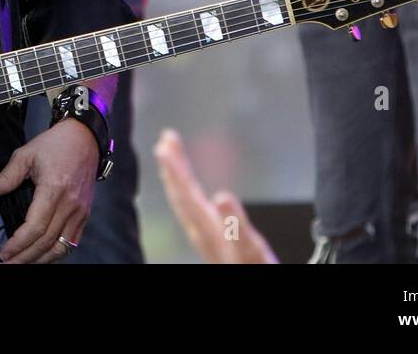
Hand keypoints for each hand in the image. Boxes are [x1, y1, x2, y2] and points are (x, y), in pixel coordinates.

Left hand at [0, 119, 97, 262]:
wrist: (84, 138)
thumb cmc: (55, 144)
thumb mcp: (26, 154)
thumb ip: (7, 176)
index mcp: (53, 189)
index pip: (35, 227)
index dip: (18, 244)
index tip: (4, 252)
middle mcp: (69, 204)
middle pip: (47, 242)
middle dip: (26, 257)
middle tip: (9, 264)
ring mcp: (80, 212)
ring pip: (61, 247)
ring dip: (41, 260)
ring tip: (24, 264)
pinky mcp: (85, 214)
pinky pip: (72, 242)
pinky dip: (57, 253)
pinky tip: (44, 256)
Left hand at [153, 128, 276, 264]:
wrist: (252, 280)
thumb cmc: (252, 268)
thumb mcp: (250, 247)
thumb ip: (236, 223)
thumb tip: (221, 196)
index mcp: (208, 228)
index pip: (187, 192)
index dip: (175, 167)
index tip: (164, 144)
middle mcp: (200, 231)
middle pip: (181, 193)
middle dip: (173, 165)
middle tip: (166, 138)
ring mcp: (204, 236)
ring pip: (183, 201)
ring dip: (175, 176)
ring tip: (170, 155)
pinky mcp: (210, 241)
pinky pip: (191, 210)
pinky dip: (185, 193)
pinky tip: (186, 190)